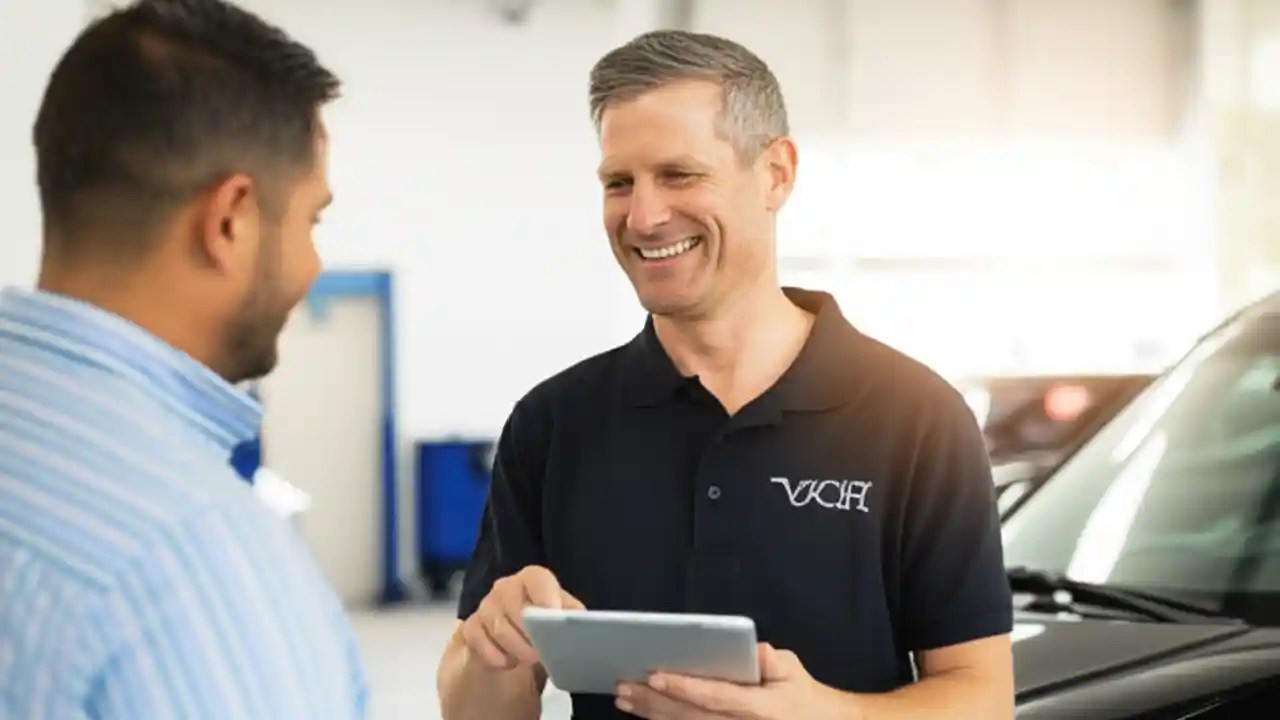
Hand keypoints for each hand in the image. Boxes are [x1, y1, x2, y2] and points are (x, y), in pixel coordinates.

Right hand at [460, 565, 583, 672]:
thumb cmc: (543, 630)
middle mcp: (506, 588)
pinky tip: (508, 664)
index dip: (545, 594)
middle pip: (512, 602)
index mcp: (532, 580)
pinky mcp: (470, 628)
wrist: (514, 649)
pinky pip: (478, 641)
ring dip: (515, 647)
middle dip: (528, 629)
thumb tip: (582, 621)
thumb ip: (570, 615)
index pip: (536, 577)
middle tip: (542, 651)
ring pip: (497, 625)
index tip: (552, 614)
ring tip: (530, 661)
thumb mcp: (560, 621)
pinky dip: (495, 656)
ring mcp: (485, 607)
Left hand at [615, 643, 850, 718]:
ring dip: (651, 713)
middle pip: (689, 715)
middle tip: (623, 685)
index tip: (655, 674)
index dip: (684, 686)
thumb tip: (747, 649)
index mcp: (758, 707)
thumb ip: (768, 659)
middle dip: (653, 700)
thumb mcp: (791, 669)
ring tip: (624, 698)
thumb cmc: (798, 694)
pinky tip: (643, 712)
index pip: (715, 696)